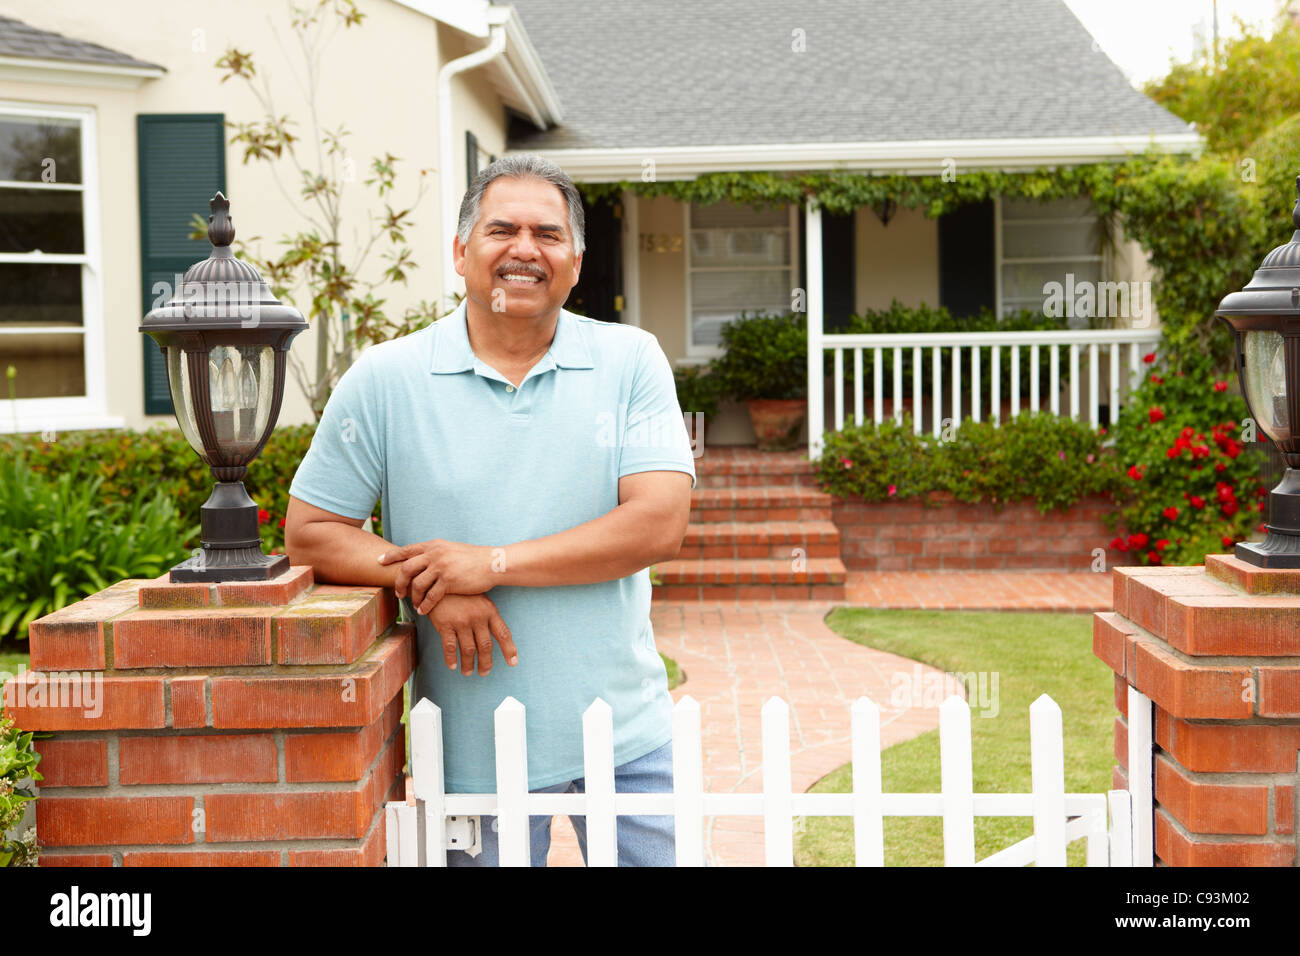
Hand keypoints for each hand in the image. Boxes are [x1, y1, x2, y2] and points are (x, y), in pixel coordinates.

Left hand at [378, 539, 497, 612]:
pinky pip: (431, 597)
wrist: (492, 563)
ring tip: (414, 604)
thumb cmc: (472, 558)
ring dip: (413, 597)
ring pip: (417, 584)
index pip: (407, 550)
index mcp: (434, 546)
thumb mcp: (450, 549)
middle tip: (399, 593)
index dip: (392, 556)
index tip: (380, 561)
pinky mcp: (450, 581)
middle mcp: (435, 554)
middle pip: (407, 568)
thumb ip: (435, 553)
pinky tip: (424, 611)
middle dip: (399, 583)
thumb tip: (421, 559)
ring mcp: (442, 567)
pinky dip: (425, 605)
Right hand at [426, 593, 516, 675]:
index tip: (512, 663)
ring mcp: (461, 621)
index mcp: (489, 611)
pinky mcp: (445, 624)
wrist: (440, 582)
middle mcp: (477, 617)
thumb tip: (496, 637)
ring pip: (468, 650)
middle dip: (486, 662)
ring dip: (468, 664)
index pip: (503, 634)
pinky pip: (449, 646)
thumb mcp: (480, 600)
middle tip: (484, 672)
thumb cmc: (461, 593)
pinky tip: (452, 666)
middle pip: (485, 646)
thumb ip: (488, 617)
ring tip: (468, 672)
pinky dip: (451, 658)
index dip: (509, 650)